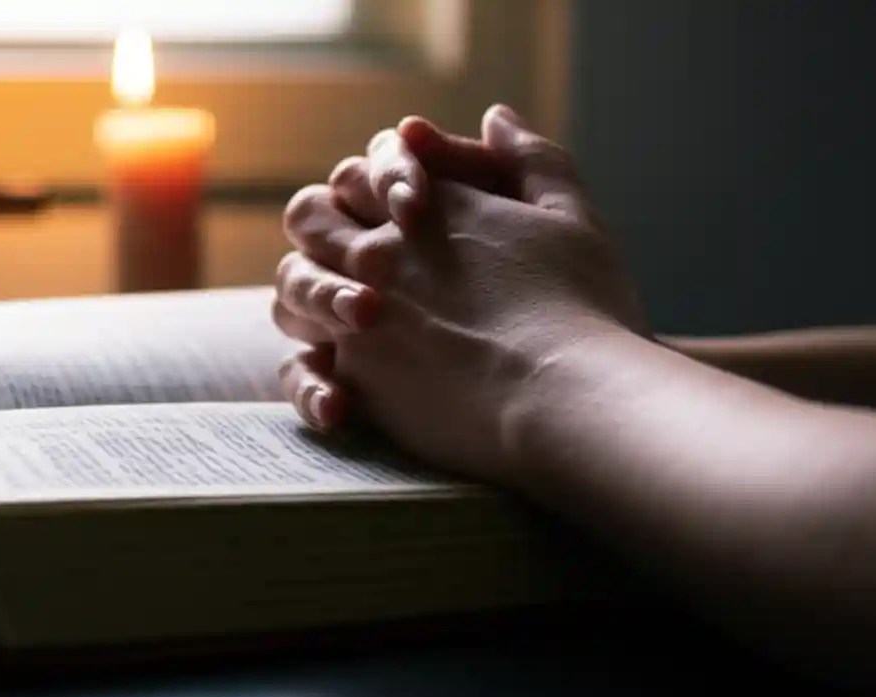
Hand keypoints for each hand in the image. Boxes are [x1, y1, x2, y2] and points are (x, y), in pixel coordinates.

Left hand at [280, 104, 646, 478]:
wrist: (568, 398)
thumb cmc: (583, 307)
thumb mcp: (572, 216)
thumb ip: (531, 160)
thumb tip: (496, 118)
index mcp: (428, 208)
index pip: (359, 173)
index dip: (367, 187)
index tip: (391, 212)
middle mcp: (379, 254)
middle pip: (309, 217)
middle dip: (321, 227)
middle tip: (352, 256)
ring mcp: (357, 319)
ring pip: (292, 290)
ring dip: (311, 294)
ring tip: (349, 317)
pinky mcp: (357, 382)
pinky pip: (304, 369)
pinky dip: (316, 376)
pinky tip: (343, 390)